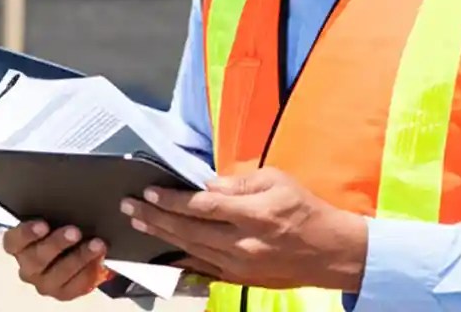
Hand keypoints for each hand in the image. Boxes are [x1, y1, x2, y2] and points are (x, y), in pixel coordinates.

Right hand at [0, 221, 109, 300]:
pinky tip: (99, 260)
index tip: (43, 224)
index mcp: (19, 246)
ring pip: (58, 274)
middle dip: (57, 244)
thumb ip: (54, 210)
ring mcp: (44, 282)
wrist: (73, 251)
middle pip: (37, 258)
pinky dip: (88, 272)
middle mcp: (28, 267)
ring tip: (96, 245)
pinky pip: (74, 286)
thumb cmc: (58, 228)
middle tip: (75, 231)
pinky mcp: (62, 293)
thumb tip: (70, 192)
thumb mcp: (53, 218)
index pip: (13, 241)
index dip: (26, 234)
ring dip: (79, 258)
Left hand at [121, 168, 367, 290]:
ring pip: (190, 250)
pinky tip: (162, 252)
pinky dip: (180, 260)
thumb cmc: (306, 210)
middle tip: (129, 207)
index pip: (202, 206)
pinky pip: (203, 269)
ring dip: (161, 236)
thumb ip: (239, 182)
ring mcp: (239, 265)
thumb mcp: (277, 181)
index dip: (171, 199)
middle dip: (155, 217)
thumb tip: (207, 183)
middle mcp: (243, 243)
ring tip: (138, 224)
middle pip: (188, 229)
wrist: (331, 252)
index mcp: (254, 214)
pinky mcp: (239, 278)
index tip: (148, 190)